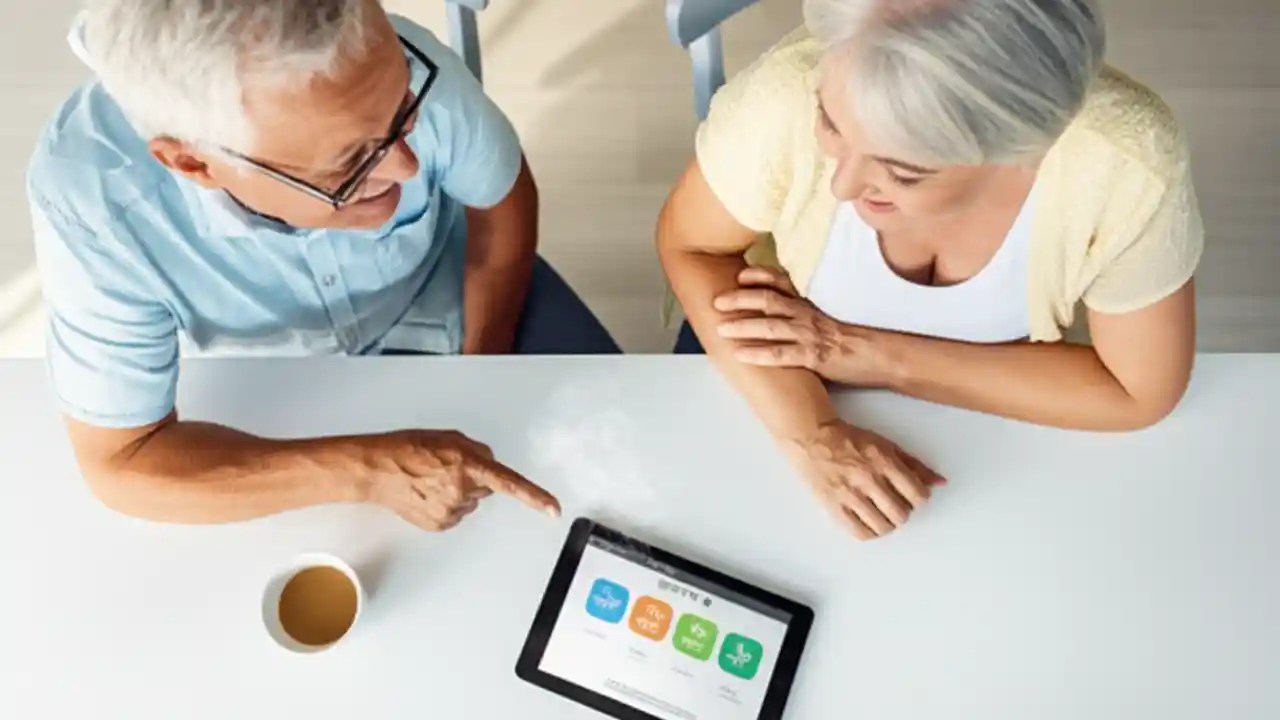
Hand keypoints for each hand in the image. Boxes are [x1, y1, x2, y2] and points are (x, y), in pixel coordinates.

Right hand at [363, 430, 559, 530]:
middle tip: (446, 468)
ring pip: (470, 501)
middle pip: (486, 487)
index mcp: (469, 465)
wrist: (378, 469)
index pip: (510, 483)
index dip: (535, 497)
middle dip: (474, 478)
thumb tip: (490, 464)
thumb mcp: (450, 438)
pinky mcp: (441, 524)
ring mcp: (452, 510)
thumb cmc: (408, 449)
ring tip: (431, 479)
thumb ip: (478, 451)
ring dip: (458, 491)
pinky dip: (446, 504)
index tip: (553, 510)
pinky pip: (456, 513)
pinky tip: (427, 493)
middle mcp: (463, 490)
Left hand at [714, 267, 896, 386]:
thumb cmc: (853, 341)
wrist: (880, 355)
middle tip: (717, 301)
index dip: (759, 276)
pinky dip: (758, 353)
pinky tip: (740, 354)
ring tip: (721, 329)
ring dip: (743, 325)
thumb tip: (778, 316)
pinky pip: (781, 354)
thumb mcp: (825, 320)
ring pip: (770, 326)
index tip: (740, 274)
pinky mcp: (813, 357)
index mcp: (809, 305)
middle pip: (768, 300)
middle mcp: (806, 315)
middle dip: (740, 300)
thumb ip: (803, 316)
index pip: (782, 282)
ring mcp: (809, 335)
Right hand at [786, 420, 944, 539]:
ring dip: (887, 523)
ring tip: (881, 513)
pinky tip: (868, 521)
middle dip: (903, 512)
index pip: (917, 494)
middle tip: (895, 504)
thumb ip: (914, 465)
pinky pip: (860, 532)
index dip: (919, 498)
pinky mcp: (833, 506)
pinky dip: (870, 532)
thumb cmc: (849, 440)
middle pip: (901, 514)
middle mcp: (867, 478)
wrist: (811, 438)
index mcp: (883, 461)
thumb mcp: (885, 445)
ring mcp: (849, 494)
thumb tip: (939, 482)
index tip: (912, 496)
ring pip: (883, 526)